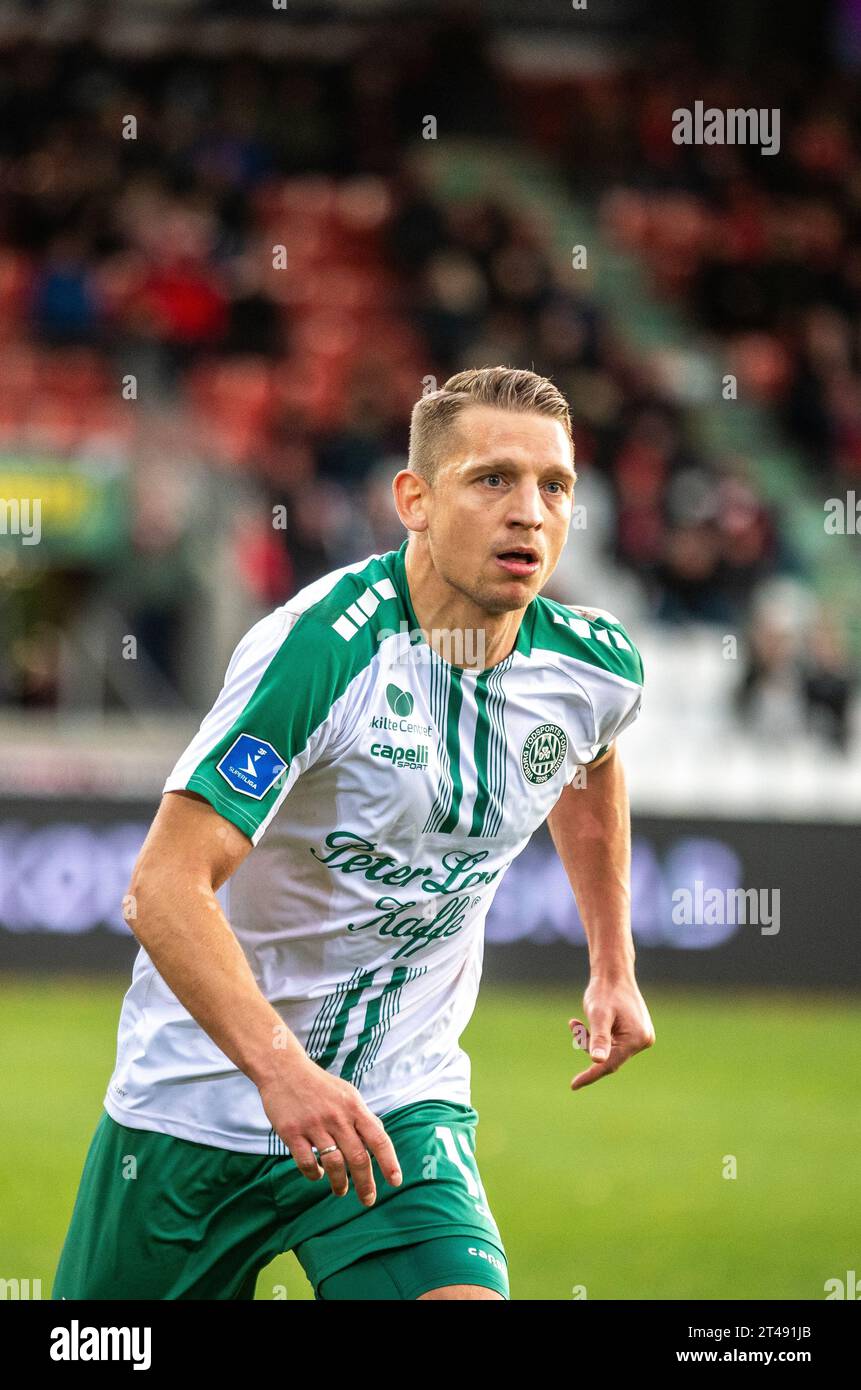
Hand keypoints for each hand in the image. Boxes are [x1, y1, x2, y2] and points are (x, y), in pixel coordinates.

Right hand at [258, 1055, 402, 1205]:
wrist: (284, 1070)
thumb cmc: (320, 1086)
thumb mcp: (348, 1094)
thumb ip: (363, 1117)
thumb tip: (380, 1140)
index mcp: (354, 1107)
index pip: (378, 1138)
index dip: (389, 1162)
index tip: (395, 1182)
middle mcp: (337, 1116)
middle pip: (358, 1157)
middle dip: (365, 1183)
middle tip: (368, 1200)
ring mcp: (314, 1125)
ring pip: (334, 1164)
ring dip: (340, 1183)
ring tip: (341, 1191)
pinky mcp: (292, 1132)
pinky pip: (307, 1163)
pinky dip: (314, 1174)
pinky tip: (318, 1175)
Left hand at [569, 974, 654, 1090]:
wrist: (614, 973)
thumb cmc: (604, 991)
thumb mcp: (598, 1014)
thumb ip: (599, 1038)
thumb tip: (598, 1062)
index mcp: (637, 1038)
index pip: (610, 1064)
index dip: (590, 1075)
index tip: (573, 1085)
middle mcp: (643, 1040)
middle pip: (610, 1057)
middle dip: (588, 1045)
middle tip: (574, 1025)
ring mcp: (641, 1037)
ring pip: (610, 1051)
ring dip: (591, 1039)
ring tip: (577, 1021)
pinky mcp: (635, 1033)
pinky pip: (613, 1043)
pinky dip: (598, 1036)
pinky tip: (585, 1022)